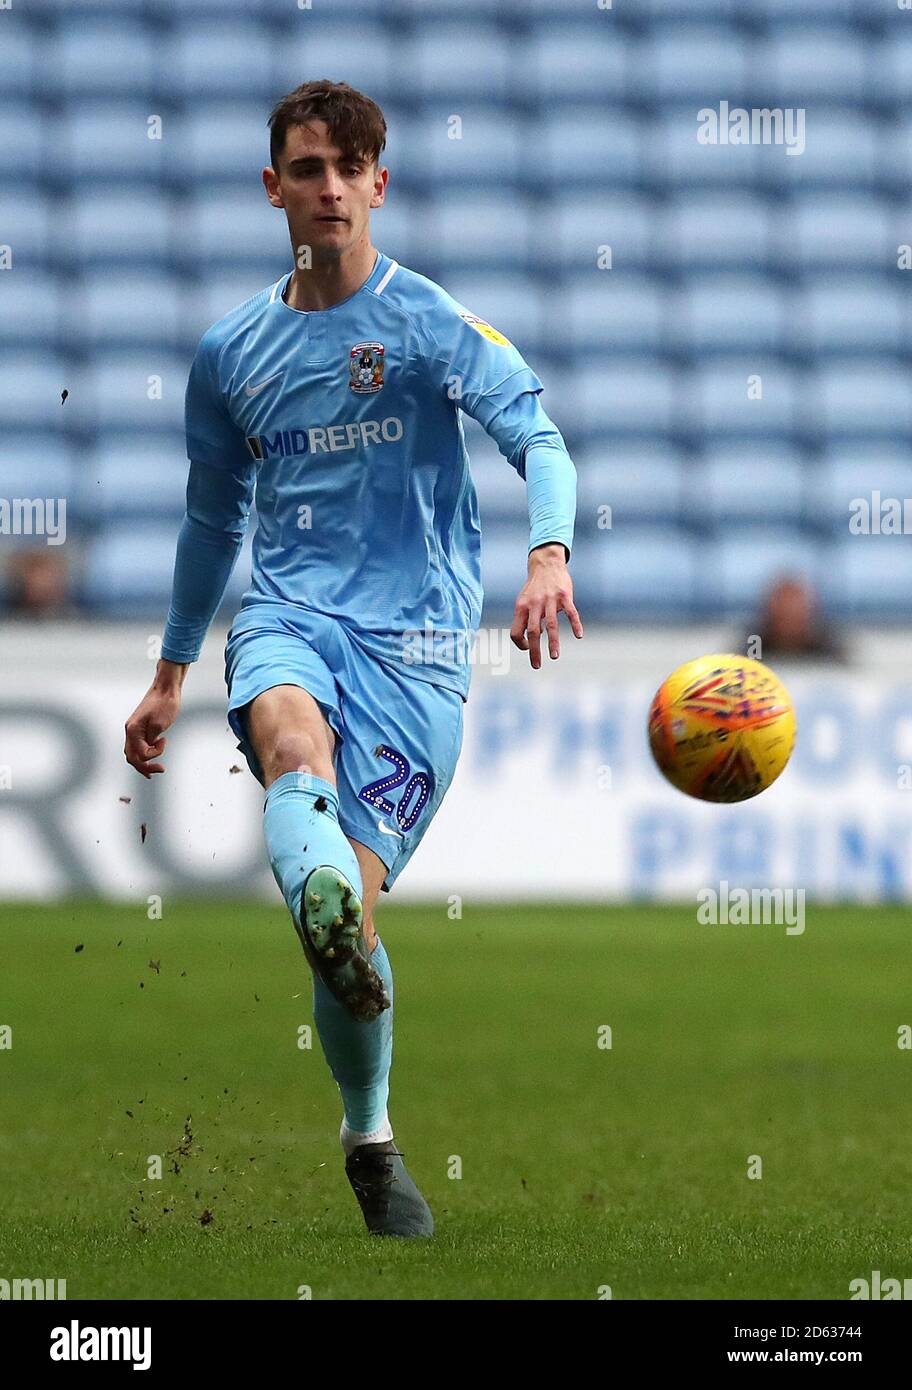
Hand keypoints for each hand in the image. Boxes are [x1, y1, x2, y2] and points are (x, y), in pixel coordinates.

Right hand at [124, 660, 188, 776]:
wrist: (166, 687)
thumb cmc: (164, 703)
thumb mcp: (160, 724)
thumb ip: (151, 740)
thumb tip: (148, 751)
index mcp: (133, 730)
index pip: (140, 753)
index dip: (154, 753)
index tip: (164, 741)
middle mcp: (130, 730)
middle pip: (131, 757)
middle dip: (144, 767)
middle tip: (159, 771)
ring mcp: (134, 729)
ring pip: (132, 752)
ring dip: (142, 763)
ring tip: (152, 772)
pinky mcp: (140, 727)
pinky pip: (137, 745)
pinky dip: (143, 754)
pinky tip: (151, 758)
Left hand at [511, 543, 582, 668]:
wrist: (546, 564)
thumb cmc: (534, 587)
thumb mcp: (524, 601)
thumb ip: (526, 618)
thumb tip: (534, 637)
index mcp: (521, 607)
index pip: (516, 631)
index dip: (520, 643)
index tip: (527, 648)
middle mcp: (534, 604)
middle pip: (533, 631)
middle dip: (534, 650)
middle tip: (537, 665)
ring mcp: (550, 600)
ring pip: (551, 625)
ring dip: (553, 642)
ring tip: (554, 656)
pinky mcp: (565, 596)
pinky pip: (571, 612)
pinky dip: (575, 624)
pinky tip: (579, 635)